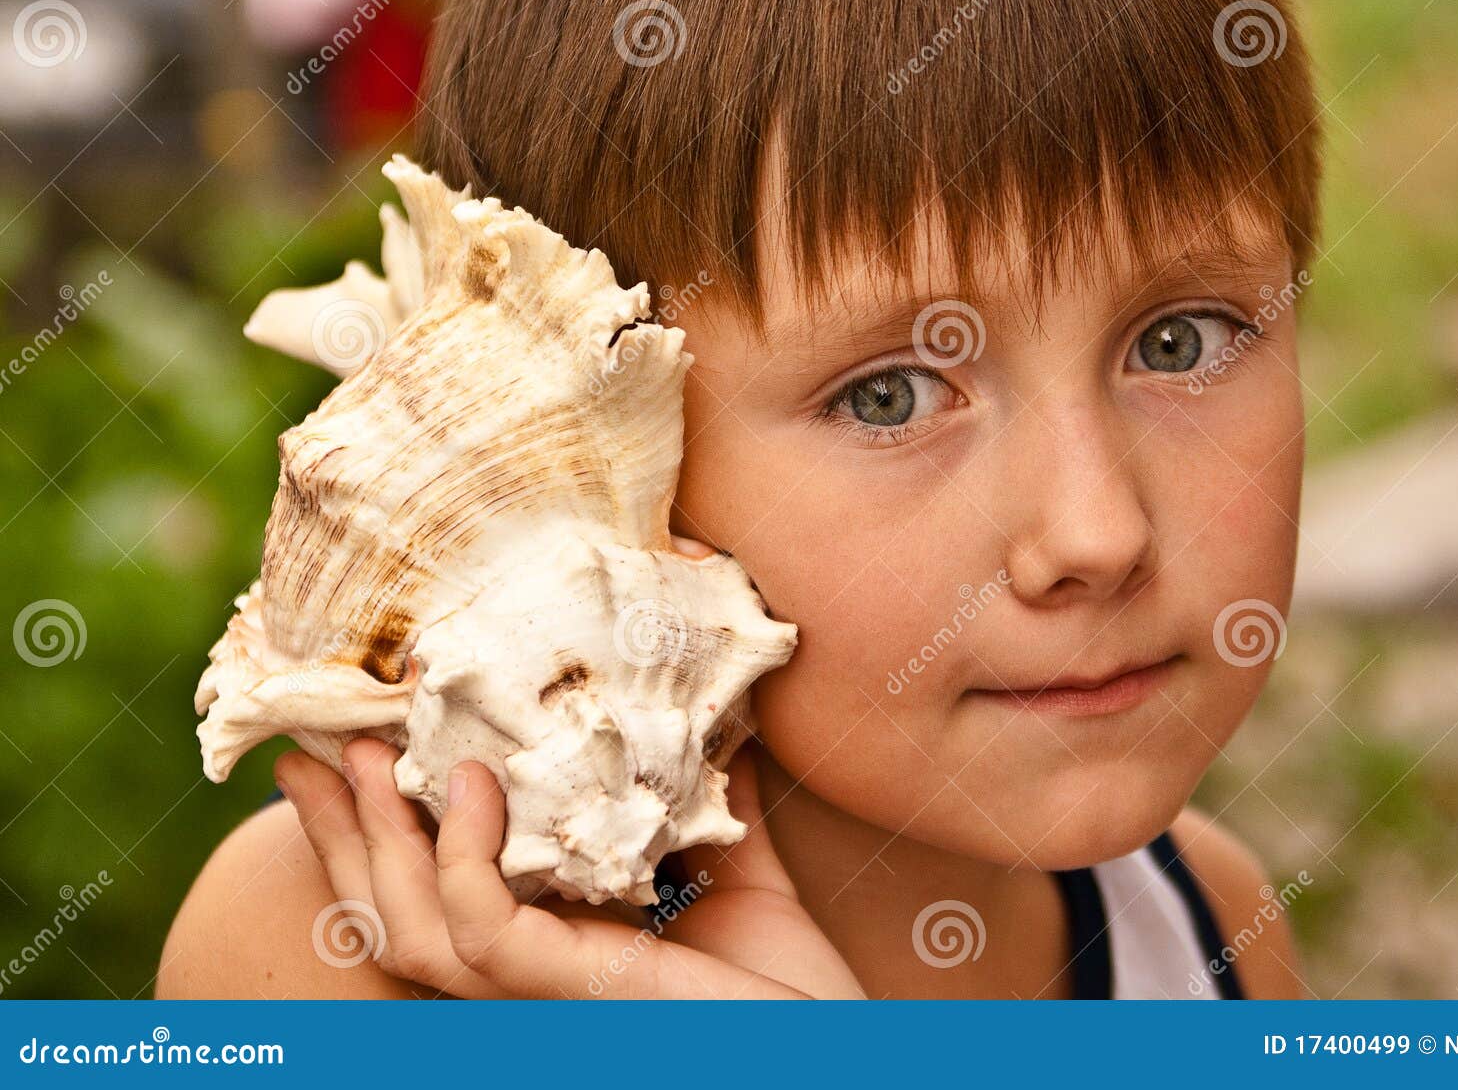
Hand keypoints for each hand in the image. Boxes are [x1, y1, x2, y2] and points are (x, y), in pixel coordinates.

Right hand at [274, 738, 865, 998]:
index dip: (373, 834)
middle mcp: (528, 983)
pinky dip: (464, 857)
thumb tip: (709, 716)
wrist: (837, 1054)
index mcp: (550, 952)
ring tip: (365, 751)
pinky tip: (475, 785)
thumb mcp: (736, 875)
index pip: (432, 896)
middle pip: (392, 915)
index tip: (347, 748)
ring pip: (411, 928)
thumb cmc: (788, 990)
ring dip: (374, 837)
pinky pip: (484, 930)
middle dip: (339, 834)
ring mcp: (542, 995)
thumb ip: (710, 805)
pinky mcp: (574, 992)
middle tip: (306, 748)